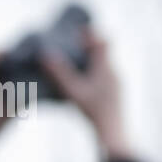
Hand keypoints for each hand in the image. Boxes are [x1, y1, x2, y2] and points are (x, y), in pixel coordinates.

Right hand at [41, 28, 129, 158]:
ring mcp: (116, 83)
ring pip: (103, 66)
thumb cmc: (93, 111)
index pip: (101, 42)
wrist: (113, 131)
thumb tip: (44, 55)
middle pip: (102, 53)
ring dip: (90, 62)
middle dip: (87, 48)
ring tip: (72, 65)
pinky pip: (104, 77)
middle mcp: (113, 72)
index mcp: (105, 68)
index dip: (90, 34)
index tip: (76, 30)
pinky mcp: (115, 94)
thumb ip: (59, 73)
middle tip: (70, 46)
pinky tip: (81, 85)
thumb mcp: (72, 91)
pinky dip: (93, 75)